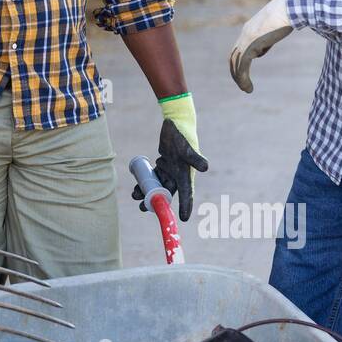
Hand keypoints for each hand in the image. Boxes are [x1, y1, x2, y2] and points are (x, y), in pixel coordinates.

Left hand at [132, 95, 208, 221]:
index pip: (186, 194)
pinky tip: (136, 185)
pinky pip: (154, 177)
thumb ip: (195, 158)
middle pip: (167, 193)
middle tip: (143, 208)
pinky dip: (146, 182)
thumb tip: (206, 168)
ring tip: (135, 195)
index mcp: (186, 175)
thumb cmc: (183, 136)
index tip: (182, 219)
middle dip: (156, 202)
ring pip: (158, 186)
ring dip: (147, 192)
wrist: (177, 123)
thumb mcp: (187, 148)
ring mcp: (170, 170)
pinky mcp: (163, 163)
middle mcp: (179, 175)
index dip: (185, 207)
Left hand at [228, 0, 293, 92]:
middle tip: (243, 85)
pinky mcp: (251, 44)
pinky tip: (248, 87)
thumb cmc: (289, 14)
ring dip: (239, 78)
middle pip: (233, 56)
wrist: (291, 7)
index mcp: (249, 29)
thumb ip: (267, 39)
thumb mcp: (276, 28)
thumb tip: (262, 50)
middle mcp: (245, 34)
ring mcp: (247, 39)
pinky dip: (243, 78)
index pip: (238, 48)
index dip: (238, 62)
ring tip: (246, 89)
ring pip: (236, 63)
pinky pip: (242, 65)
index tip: (244, 73)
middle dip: (236, 72)